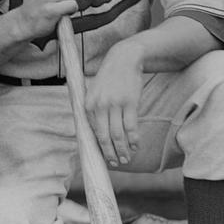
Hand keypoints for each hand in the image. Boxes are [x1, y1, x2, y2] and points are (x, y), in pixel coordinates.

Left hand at [84, 40, 143, 166]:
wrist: (123, 59)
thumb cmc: (108, 78)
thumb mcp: (94, 91)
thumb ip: (93, 110)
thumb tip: (95, 133)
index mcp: (88, 104)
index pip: (92, 131)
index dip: (98, 146)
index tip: (103, 157)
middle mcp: (99, 105)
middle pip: (104, 136)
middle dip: (110, 153)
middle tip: (115, 163)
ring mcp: (115, 105)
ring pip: (118, 134)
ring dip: (123, 150)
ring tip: (126, 159)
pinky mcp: (130, 103)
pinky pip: (131, 127)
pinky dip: (134, 139)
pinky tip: (136, 146)